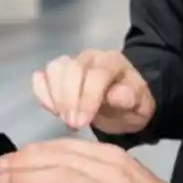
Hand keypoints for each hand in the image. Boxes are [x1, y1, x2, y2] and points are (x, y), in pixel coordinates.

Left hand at [0, 138, 182, 182]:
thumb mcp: (122, 178)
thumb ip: (90, 171)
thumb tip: (49, 172)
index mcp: (112, 156)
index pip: (65, 146)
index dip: (33, 151)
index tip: (11, 158)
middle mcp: (111, 170)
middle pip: (58, 158)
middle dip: (22, 163)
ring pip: (62, 178)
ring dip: (26, 179)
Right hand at [33, 50, 154, 132]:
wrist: (124, 101)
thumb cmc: (130, 104)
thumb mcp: (140, 106)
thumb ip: (130, 99)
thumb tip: (115, 96)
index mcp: (113, 62)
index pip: (96, 75)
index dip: (87, 99)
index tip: (82, 124)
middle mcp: (90, 58)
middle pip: (71, 68)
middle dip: (68, 99)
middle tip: (72, 124)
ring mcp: (71, 62)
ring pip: (54, 69)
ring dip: (55, 97)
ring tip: (64, 118)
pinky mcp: (57, 73)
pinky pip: (41, 77)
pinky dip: (42, 94)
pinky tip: (54, 110)